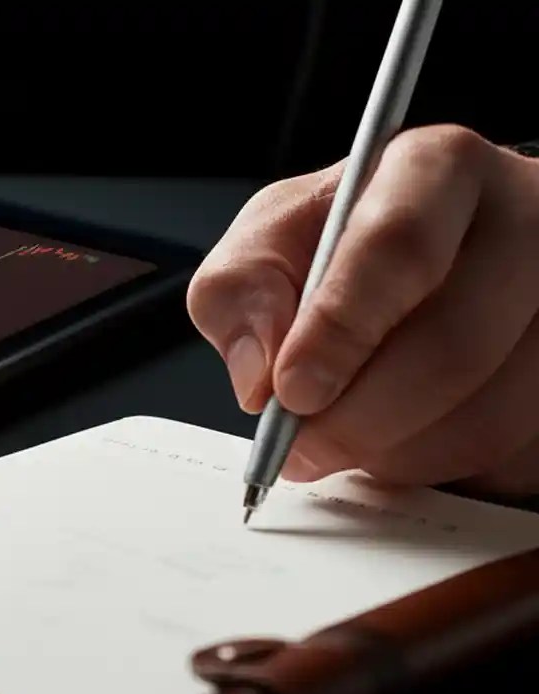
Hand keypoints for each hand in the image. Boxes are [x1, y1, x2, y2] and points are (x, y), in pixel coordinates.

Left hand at [188, 124, 538, 495]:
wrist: (415, 267)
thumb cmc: (339, 244)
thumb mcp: (268, 242)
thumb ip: (240, 291)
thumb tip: (260, 371)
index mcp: (436, 171)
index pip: (400, 246)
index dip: (339, 329)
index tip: (291, 389)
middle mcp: (523, 223)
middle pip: (453, 344)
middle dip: (358, 416)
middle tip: (299, 444)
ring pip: (487, 413)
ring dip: (393, 450)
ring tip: (344, 436)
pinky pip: (510, 452)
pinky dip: (436, 465)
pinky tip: (400, 437)